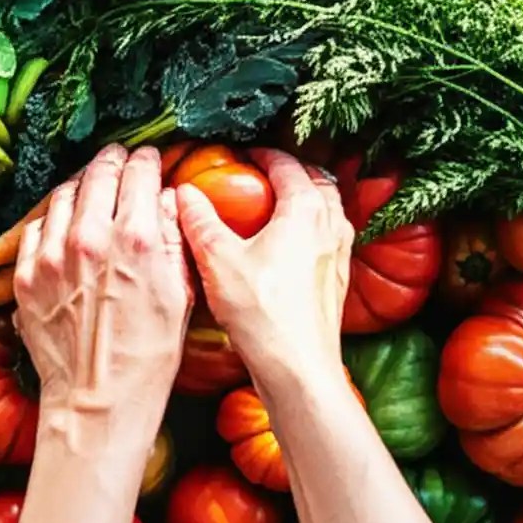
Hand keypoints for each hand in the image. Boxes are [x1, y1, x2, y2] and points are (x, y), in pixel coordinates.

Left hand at [13, 145, 191, 439]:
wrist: (98, 401)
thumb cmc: (149, 355)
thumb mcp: (180, 293)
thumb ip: (173, 237)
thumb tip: (168, 199)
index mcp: (137, 238)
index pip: (138, 173)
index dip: (146, 161)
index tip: (148, 160)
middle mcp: (91, 237)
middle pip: (99, 174)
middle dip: (113, 162)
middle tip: (120, 160)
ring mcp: (52, 255)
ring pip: (65, 194)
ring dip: (82, 186)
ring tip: (92, 189)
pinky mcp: (26, 275)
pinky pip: (37, 228)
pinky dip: (54, 220)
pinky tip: (65, 228)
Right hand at [176, 148, 352, 382]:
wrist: (297, 368)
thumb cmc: (262, 313)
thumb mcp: (218, 261)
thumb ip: (200, 222)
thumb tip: (184, 193)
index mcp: (305, 210)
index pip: (287, 165)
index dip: (264, 154)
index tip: (246, 153)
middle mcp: (330, 226)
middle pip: (318, 182)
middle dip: (293, 172)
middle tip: (265, 173)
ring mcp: (339, 256)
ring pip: (330, 211)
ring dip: (309, 199)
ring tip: (280, 205)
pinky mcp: (338, 283)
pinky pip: (331, 240)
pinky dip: (314, 230)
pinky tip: (292, 248)